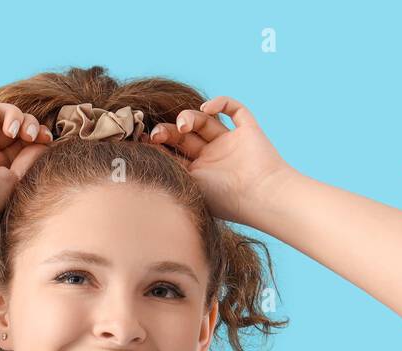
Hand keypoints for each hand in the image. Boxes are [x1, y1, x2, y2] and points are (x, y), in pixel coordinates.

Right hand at [0, 98, 53, 229]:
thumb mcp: (15, 180)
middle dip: (29, 123)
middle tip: (30, 134)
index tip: (47, 138)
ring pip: (1, 110)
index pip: (26, 140)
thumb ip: (30, 159)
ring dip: (13, 115)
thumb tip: (46, 142)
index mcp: (3, 164)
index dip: (39, 134)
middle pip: (18, 122)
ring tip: (11, 131)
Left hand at [147, 95, 295, 227]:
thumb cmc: (222, 197)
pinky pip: (234, 108)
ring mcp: (230, 143)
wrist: (260, 195)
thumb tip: (141, 153)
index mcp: (198, 173)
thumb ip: (167, 166)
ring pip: (204, 120)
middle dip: (169, 130)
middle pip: (185, 134)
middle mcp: (213, 157)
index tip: (142, 137)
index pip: (173, 151)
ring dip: (189, 116)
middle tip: (158, 133)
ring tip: (183, 124)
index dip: (157, 142)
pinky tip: (206, 108)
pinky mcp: (247, 131)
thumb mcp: (187, 182)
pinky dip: (220, 102)